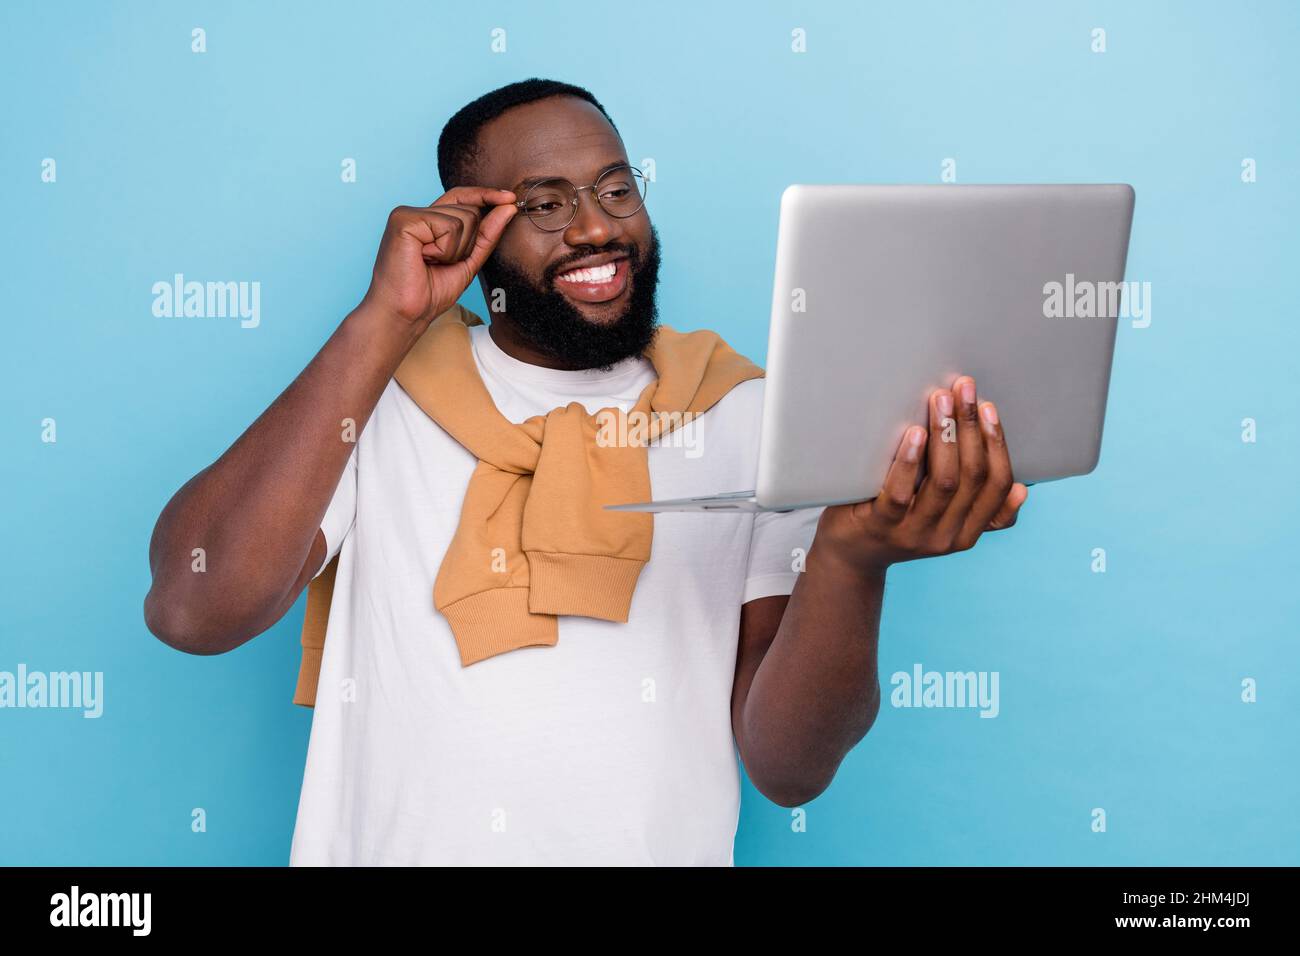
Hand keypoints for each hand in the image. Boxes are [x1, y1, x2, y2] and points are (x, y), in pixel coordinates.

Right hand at [361, 186, 517, 325]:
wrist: (404, 314)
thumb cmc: (429, 293)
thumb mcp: (468, 261)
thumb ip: (487, 234)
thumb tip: (508, 206)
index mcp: (429, 220)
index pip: (463, 197)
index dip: (486, 195)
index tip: (510, 198)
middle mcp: (418, 212)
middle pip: (470, 211)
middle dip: (468, 245)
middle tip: (440, 263)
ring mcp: (409, 213)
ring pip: (463, 219)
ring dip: (455, 251)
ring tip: (430, 263)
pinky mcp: (404, 219)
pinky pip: (448, 226)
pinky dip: (444, 250)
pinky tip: (423, 259)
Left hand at [813, 375, 1028, 574]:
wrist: (849, 556)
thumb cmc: (897, 523)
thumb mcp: (942, 521)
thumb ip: (974, 504)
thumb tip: (1019, 488)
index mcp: (967, 531)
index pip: (997, 485)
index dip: (997, 444)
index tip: (989, 408)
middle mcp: (946, 537)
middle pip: (973, 477)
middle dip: (972, 427)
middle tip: (964, 389)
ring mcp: (913, 534)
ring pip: (944, 482)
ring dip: (946, 435)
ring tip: (940, 399)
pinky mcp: (881, 527)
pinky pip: (901, 492)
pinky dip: (910, 460)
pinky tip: (914, 432)